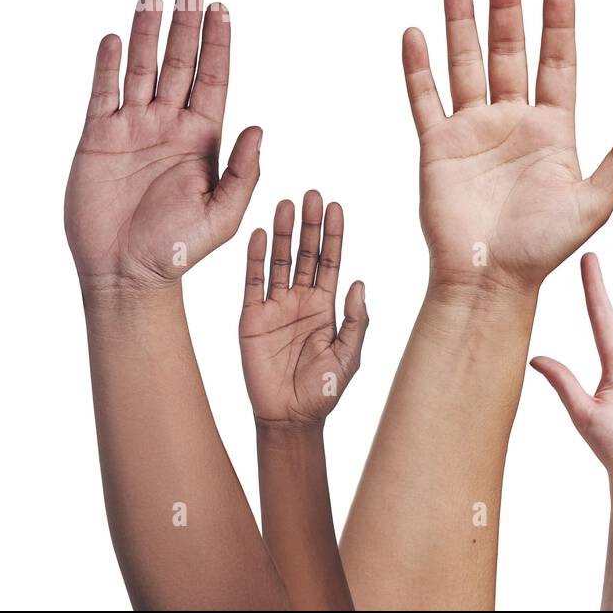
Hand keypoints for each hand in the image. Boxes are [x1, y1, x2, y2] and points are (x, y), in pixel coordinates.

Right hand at [65, 0, 260, 292]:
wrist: (128, 272)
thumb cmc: (180, 249)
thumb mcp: (224, 214)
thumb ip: (244, 171)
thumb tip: (258, 127)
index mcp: (204, 139)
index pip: (214, 79)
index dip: (218, 45)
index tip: (222, 10)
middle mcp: (170, 125)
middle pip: (178, 64)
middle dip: (185, 26)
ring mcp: (134, 129)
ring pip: (141, 69)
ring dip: (146, 33)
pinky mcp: (99, 139)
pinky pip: (103, 93)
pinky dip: (108, 65)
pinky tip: (114, 37)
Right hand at [240, 191, 367, 425]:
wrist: (290, 417)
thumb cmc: (323, 390)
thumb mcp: (349, 355)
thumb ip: (357, 321)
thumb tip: (361, 283)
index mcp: (327, 306)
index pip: (332, 261)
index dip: (334, 234)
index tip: (335, 207)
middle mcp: (302, 300)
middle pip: (306, 254)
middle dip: (309, 225)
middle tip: (311, 194)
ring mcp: (276, 307)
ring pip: (279, 261)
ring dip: (281, 233)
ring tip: (285, 204)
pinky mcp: (252, 317)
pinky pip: (253, 283)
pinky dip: (254, 259)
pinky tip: (256, 234)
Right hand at [402, 0, 612, 293]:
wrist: (490, 281)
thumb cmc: (543, 248)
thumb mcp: (593, 202)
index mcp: (553, 127)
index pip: (557, 62)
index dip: (557, 23)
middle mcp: (513, 119)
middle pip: (510, 50)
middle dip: (507, 6)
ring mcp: (473, 129)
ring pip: (466, 62)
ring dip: (461, 20)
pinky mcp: (437, 146)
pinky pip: (426, 98)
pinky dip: (419, 67)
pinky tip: (416, 32)